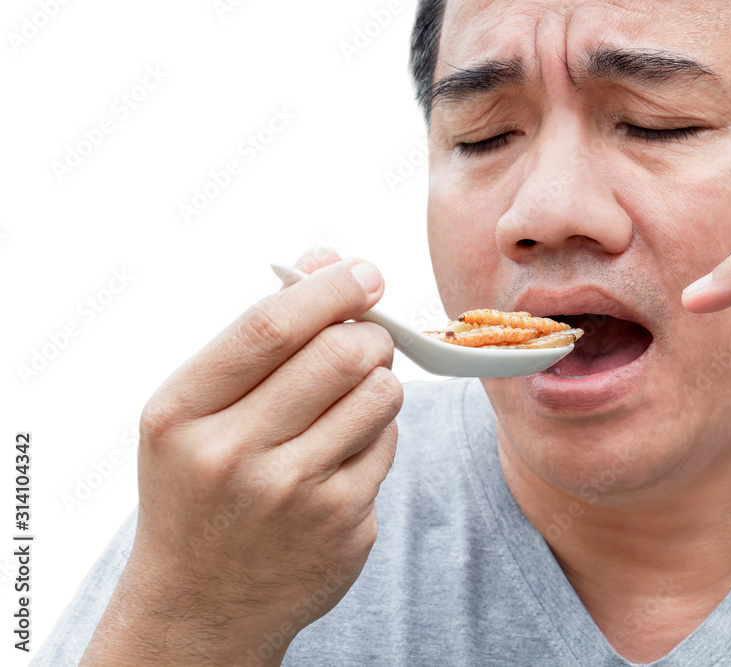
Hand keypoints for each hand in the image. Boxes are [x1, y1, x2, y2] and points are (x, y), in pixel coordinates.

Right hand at [82, 248, 402, 665]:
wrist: (202, 604)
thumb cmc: (199, 486)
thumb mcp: (195, 411)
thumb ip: (258, 333)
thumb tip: (328, 258)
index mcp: (182, 415)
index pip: (271, 326)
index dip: (329, 288)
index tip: (365, 272)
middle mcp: (233, 456)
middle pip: (340, 354)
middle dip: (368, 332)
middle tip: (365, 336)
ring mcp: (293, 496)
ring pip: (379, 394)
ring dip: (380, 379)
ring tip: (353, 392)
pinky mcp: (343, 524)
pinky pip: (389, 442)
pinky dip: (379, 430)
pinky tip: (346, 448)